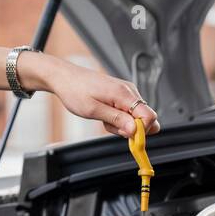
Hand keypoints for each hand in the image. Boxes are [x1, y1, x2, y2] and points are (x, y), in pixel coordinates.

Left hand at [29, 54, 160, 138]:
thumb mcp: (93, 110)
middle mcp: (129, 90)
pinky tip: (104, 113)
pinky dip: (118, 117)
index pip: (149, 116)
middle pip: (144, 118)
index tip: (128, 137)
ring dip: (121, 123)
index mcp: (124, 93)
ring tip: (103, 117)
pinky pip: (127, 111)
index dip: (142, 130)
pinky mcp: (121, 94)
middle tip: (109, 126)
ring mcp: (126, 91)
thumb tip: (135, 130)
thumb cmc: (75, 91)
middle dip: (130, 128)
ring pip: (135, 116)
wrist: (64, 78)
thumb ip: (116, 120)